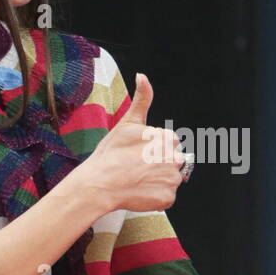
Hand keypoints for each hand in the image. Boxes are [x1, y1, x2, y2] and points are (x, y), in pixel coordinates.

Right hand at [74, 73, 189, 213]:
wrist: (100, 183)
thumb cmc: (111, 153)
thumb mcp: (127, 122)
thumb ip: (142, 99)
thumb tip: (142, 76)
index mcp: (168, 138)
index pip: (169, 143)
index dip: (153, 148)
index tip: (138, 153)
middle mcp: (176, 158)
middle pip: (172, 160)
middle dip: (158, 163)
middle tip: (136, 167)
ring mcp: (172, 179)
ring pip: (169, 179)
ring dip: (157, 180)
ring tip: (136, 179)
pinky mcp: (168, 198)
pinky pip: (165, 197)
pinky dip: (155, 196)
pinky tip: (139, 191)